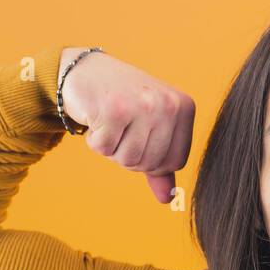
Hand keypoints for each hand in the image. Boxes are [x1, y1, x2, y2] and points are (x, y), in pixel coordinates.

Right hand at [57, 47, 195, 203]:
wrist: (86, 70)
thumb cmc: (123, 101)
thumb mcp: (150, 128)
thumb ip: (161, 164)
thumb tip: (167, 199)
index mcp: (183, 107)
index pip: (175, 162)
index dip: (152, 159)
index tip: (139, 135)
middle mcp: (167, 104)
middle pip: (151, 163)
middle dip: (129, 154)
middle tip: (121, 126)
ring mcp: (141, 105)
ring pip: (128, 159)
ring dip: (112, 148)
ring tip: (109, 121)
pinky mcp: (113, 109)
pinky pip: (105, 149)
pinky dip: (95, 139)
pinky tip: (96, 116)